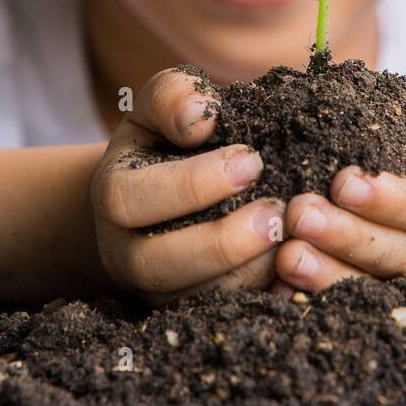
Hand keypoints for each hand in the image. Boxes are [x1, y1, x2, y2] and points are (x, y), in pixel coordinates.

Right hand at [90, 69, 283, 301]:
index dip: (191, 184)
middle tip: (274, 214)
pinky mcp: (189, 306)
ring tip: (286, 237)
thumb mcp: (161, 105)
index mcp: (114, 193)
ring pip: (190, 297)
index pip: (133, 199)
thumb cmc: (166, 137)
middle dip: (219, 242)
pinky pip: (220, 310)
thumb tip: (199, 117)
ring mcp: (155, 286)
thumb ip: (173, 96)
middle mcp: (125, 248)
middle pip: (156, 263)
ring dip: (243, 272)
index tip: (251, 161)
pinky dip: (257, 291)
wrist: (161, 187)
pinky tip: (291, 262)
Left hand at [272, 93, 405, 293]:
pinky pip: (348, 304)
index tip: (346, 183)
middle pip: (405, 254)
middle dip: (350, 236)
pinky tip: (281, 284)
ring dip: (328, 272)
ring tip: (288, 254)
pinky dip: (313, 294)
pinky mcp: (381, 302)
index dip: (394, 200)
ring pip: (375, 286)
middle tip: (302, 214)